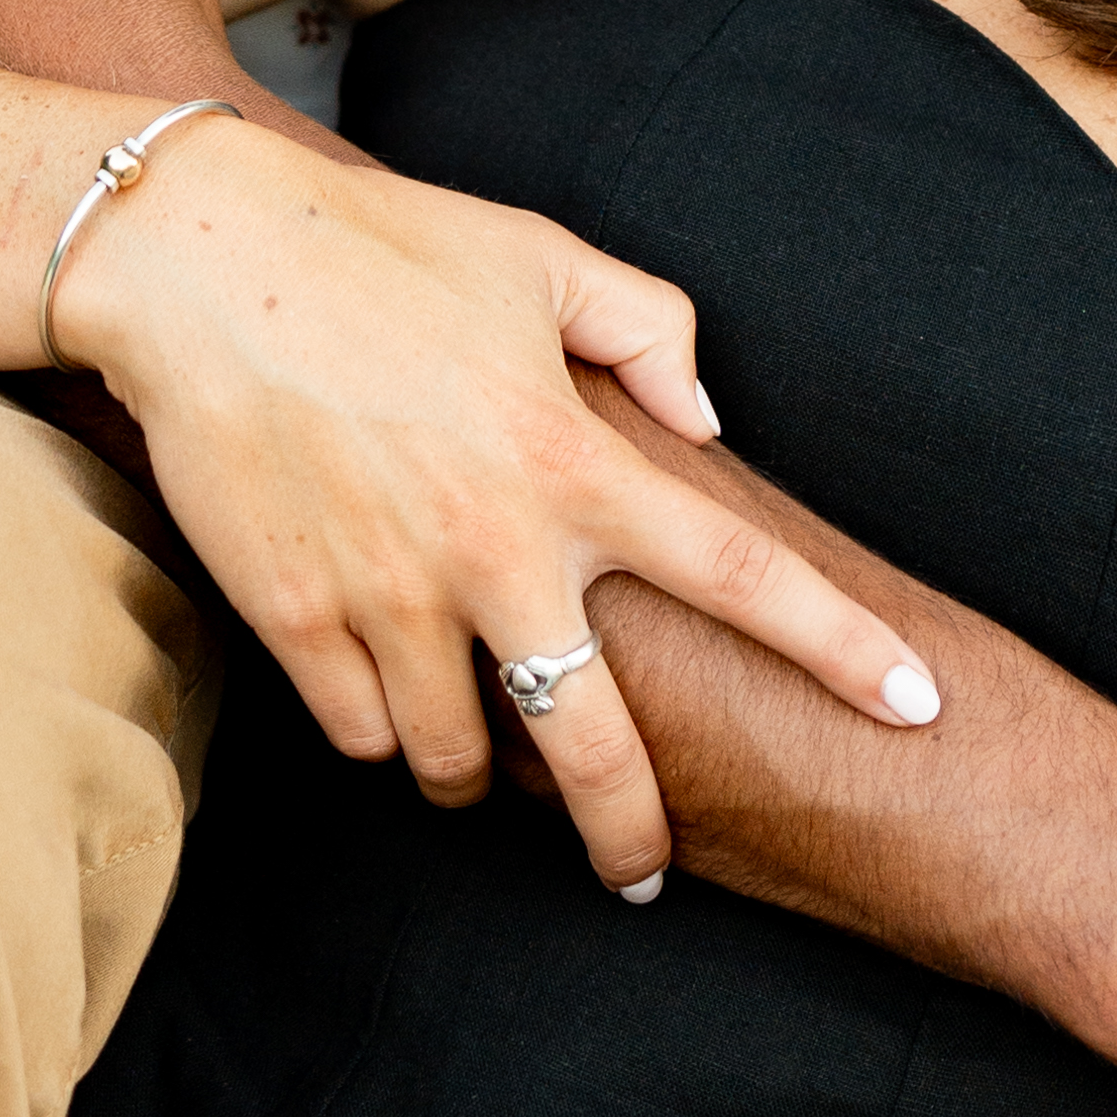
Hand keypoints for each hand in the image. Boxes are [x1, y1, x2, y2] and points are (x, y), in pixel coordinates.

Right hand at [58, 120, 941, 890]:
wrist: (199, 261)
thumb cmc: (378, 246)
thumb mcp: (539, 259)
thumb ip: (649, 332)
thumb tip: (703, 422)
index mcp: (576, 461)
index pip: (746, 576)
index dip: (843, 651)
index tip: (917, 708)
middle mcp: (497, 549)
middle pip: (596, 747)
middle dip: (631, 832)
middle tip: (640, 871)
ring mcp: (394, 595)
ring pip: (461, 759)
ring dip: (480, 771)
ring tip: (481, 752)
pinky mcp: (299, 619)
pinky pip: (362, 733)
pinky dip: (383, 730)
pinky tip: (385, 695)